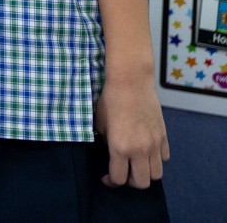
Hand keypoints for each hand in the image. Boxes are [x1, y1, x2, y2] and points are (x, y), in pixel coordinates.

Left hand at [94, 73, 168, 187]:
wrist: (131, 83)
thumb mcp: (100, 123)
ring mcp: (155, 144)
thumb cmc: (110, 100)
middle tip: (123, 173)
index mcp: (120, 148)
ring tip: (136, 165)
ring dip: (146, 173)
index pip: (119, 179)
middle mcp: (140, 150)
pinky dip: (157, 160)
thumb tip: (111, 150)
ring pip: (157, 175)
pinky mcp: (164, 137)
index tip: (106, 177)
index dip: (111, 182)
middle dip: (131, 182)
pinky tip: (147, 151)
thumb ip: (107, 142)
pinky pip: (164, 158)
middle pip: (142, 183)